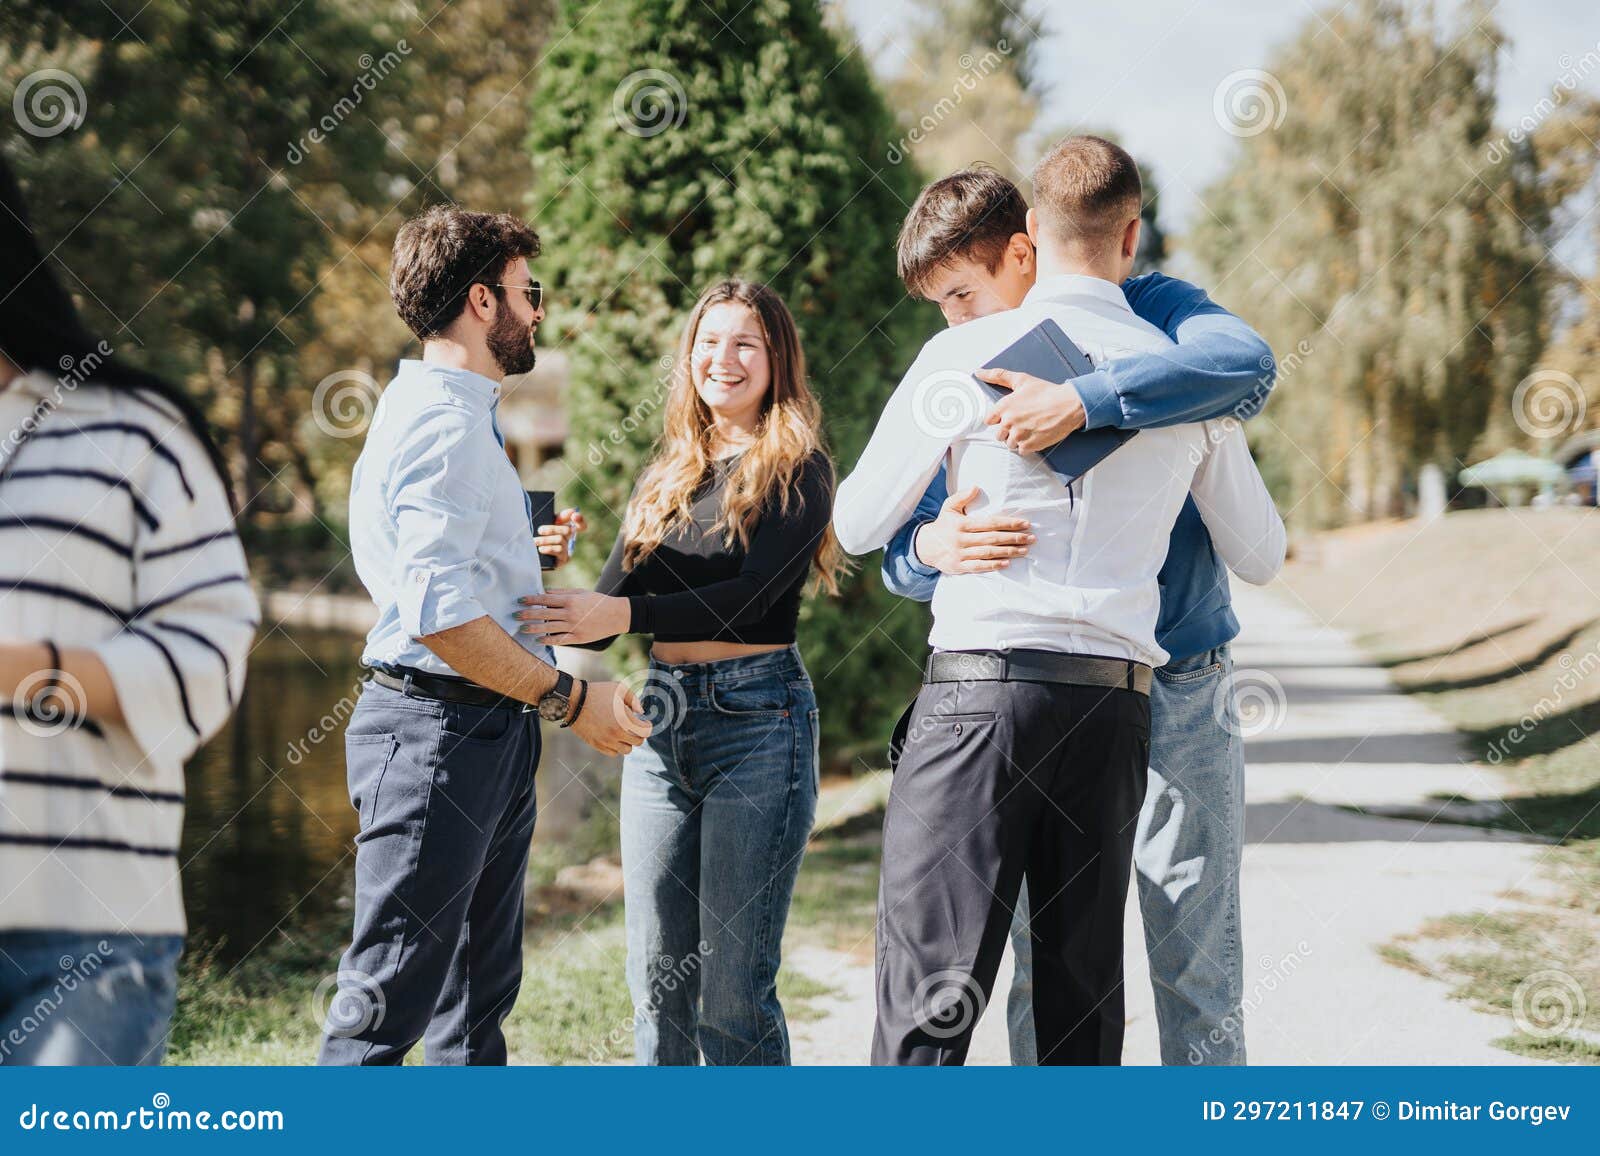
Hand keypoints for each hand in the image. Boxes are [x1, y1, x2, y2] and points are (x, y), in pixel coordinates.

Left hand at [516, 589, 628, 644]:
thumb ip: (562, 593)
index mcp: (570, 600)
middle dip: (527, 614)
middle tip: (515, 615)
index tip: (520, 601)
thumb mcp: (580, 592)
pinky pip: (559, 640)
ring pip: (548, 628)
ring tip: (522, 629)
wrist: (616, 615)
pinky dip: (548, 640)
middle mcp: (570, 613)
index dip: (531, 600)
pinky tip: (539, 640)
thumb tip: (544, 593)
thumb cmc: (597, 601)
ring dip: (533, 629)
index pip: (545, 599)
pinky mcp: (578, 638)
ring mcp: (574, 626)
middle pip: (543, 614)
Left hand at [535, 507, 587, 568]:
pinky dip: (549, 549)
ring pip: (560, 540)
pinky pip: (558, 551)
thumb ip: (557, 517)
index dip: (580, 519)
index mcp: (565, 529)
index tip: (574, 516)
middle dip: (552, 529)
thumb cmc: (537, 537)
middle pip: (568, 530)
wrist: (528, 557)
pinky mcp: (563, 560)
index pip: (580, 524)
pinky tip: (541, 549)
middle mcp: (569, 540)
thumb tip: (572, 511)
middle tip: (540, 530)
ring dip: (546, 540)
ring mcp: (567, 550)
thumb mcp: (544, 525)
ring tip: (535, 541)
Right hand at [570, 679, 651, 755]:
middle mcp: (616, 733)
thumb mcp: (619, 688)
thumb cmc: (598, 692)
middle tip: (635, 727)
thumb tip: (641, 712)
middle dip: (639, 734)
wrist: (574, 701)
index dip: (648, 726)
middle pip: (638, 742)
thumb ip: (634, 700)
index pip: (646, 732)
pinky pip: (613, 753)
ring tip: (624, 733)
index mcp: (624, 719)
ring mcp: (606, 741)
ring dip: (628, 742)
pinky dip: (616, 747)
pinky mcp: (597, 745)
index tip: (645, 722)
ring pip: (626, 750)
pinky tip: (614, 737)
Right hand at [913, 485, 1033, 574]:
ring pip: (988, 553)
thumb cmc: (943, 525)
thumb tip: (976, 487)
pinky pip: (978, 566)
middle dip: (1013, 538)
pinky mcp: (958, 566)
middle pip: (992, 539)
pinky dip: (993, 566)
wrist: (924, 546)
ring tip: (1024, 550)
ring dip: (1008, 552)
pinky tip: (1006, 563)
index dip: (1009, 523)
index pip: (990, 523)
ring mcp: (960, 554)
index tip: (1025, 524)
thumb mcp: (948, 508)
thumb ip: (961, 497)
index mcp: (961, 524)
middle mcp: (961, 539)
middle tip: (1031, 538)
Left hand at [976, 367, 1085, 452]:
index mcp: (1004, 407)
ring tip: (1030, 428)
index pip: (989, 420)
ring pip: (1009, 443)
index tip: (1010, 416)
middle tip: (1023, 421)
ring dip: (1017, 438)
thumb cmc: (1046, 392)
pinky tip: (1035, 435)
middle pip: (999, 434)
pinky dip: (1027, 445)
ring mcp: (1018, 435)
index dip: (1000, 418)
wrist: (1068, 404)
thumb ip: (998, 376)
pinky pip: (1021, 451)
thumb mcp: (1021, 380)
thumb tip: (979, 372)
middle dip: (1009, 429)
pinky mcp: (1029, 445)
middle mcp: (1008, 422)